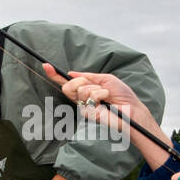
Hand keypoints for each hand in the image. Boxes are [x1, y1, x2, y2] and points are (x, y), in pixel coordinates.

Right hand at [42, 63, 173, 169]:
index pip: (66, 83)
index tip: (46, 66)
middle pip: (67, 87)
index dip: (55, 75)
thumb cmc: (123, 96)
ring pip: (79, 91)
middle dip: (80, 82)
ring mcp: (85, 108)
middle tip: (96, 86)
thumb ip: (88, 76)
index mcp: (85, 90)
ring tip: (106, 95)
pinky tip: (106, 100)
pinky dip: (100, 94)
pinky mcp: (88, 114)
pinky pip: (88, 97)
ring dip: (95, 89)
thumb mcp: (106, 79)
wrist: (133, 110)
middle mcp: (82, 100)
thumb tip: (71, 73)